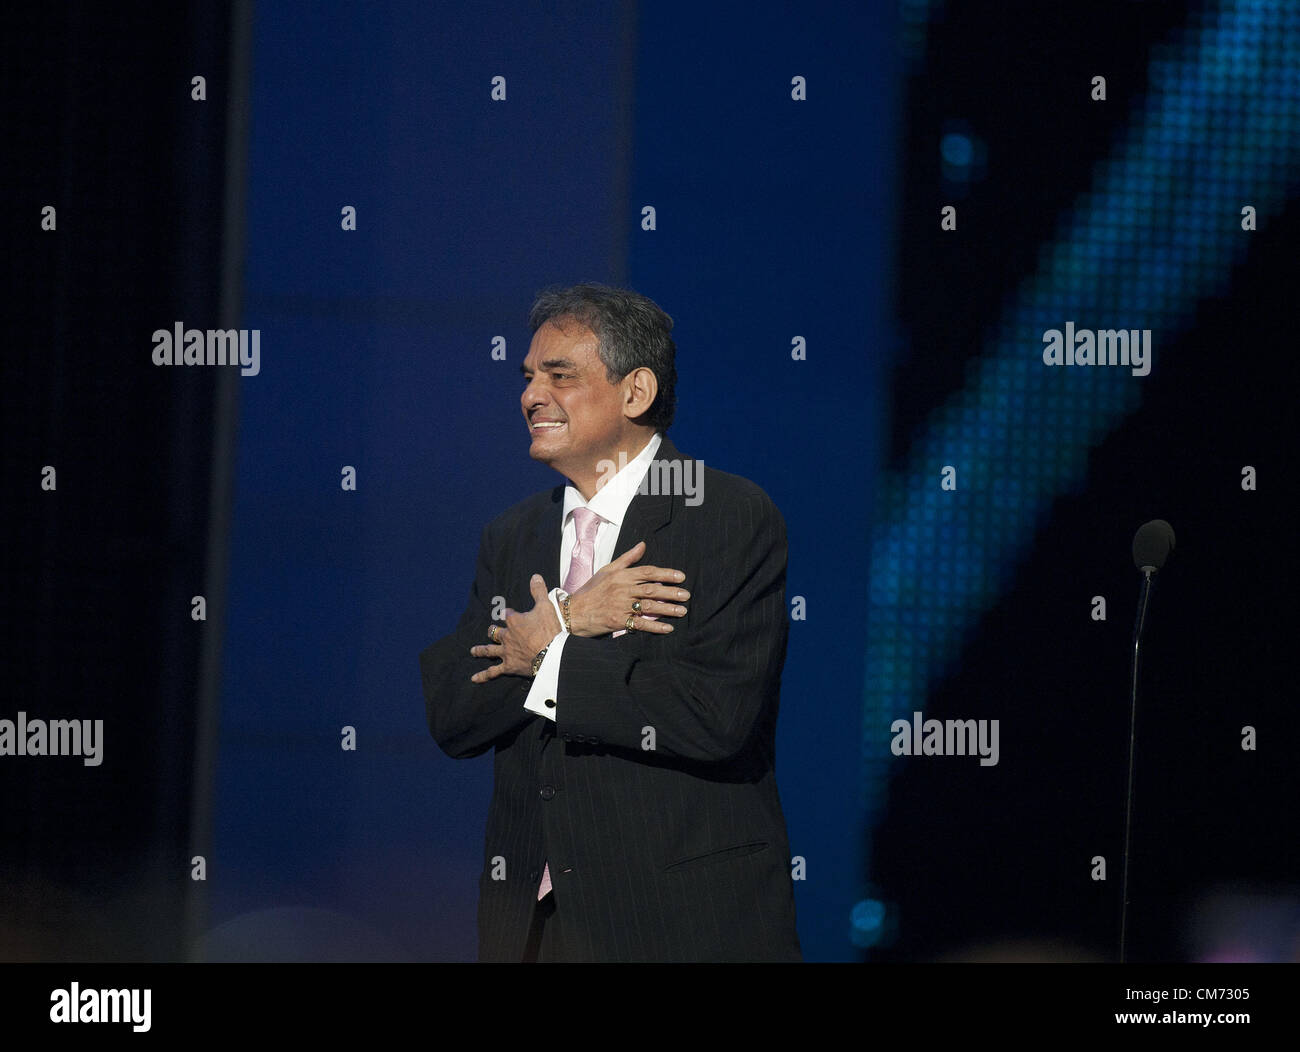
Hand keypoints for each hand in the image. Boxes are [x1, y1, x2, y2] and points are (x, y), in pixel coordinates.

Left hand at [468, 574, 561, 682]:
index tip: (506, 613)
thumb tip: (534, 575)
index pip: (506, 614)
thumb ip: (539, 591)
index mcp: (514, 621)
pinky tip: (474, 679)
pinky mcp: (509, 666)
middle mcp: (507, 636)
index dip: (507, 613)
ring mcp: (506, 652)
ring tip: (473, 651)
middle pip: (495, 632)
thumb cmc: (549, 629)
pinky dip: (484, 675)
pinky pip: (493, 672)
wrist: (551, 653)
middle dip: (492, 631)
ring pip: (490, 650)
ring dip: (481, 650)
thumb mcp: (546, 606)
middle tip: (490, 631)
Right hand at [567, 540, 688, 636]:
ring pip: (648, 606)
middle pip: (651, 589)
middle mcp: (622, 589)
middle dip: (671, 592)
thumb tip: (643, 544)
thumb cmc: (591, 591)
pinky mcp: (618, 621)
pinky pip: (640, 624)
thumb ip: (627, 558)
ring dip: (667, 609)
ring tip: (682, 611)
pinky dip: (655, 626)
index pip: (647, 572)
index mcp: (620, 575)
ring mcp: (620, 606)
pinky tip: (668, 628)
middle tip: (686, 595)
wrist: (573, 612)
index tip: (681, 577)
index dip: (666, 573)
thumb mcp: (607, 570)